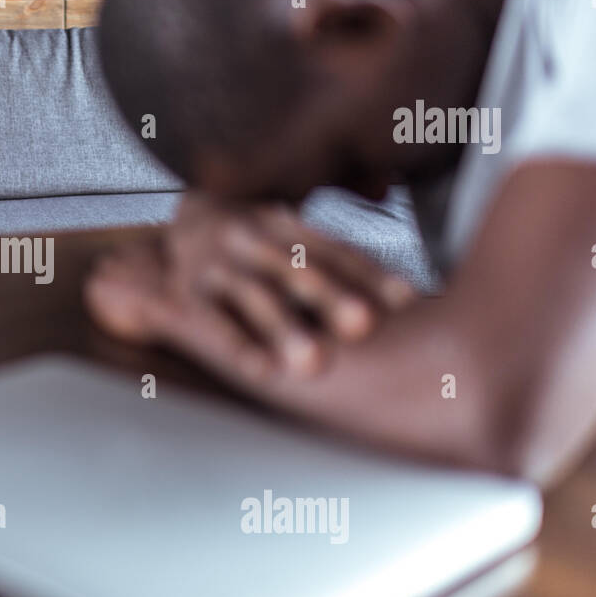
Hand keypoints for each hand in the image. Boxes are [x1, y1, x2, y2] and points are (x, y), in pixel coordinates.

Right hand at [84, 192, 417, 380]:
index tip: (407, 302)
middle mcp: (252, 237)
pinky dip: (238, 346)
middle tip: (363, 326)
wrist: (180, 225)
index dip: (370, 275)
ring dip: (285, 329)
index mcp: (286, 224)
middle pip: (298, 268)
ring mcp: (217, 264)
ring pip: (256, 296)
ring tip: (313, 364)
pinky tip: (263, 372)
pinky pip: (214, 322)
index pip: (334, 249)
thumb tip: (416, 301)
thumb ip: (337, 259)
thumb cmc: (256, 244)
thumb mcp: (292, 235)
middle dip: (330, 296)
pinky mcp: (187, 292)